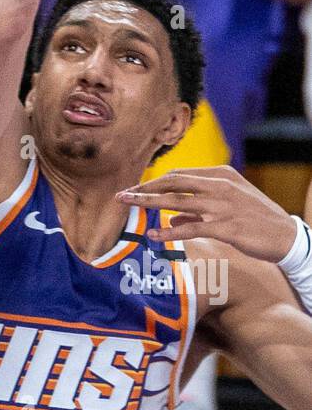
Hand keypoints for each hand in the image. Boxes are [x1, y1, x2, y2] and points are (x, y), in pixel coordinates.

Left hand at [116, 165, 297, 260]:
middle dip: (145, 188)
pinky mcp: (225, 226)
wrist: (286, 235)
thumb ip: (200, 208)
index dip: (156, 181)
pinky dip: (169, 230)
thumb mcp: (230, 204)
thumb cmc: (256, 219)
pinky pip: (190, 227)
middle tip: (123, 194)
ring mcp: (222, 205)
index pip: (180, 174)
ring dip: (149, 203)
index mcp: (221, 175)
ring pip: (177, 201)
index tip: (138, 188)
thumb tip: (174, 217)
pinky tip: (153, 234)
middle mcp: (220, 186)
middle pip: (173, 183)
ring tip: (128, 205)